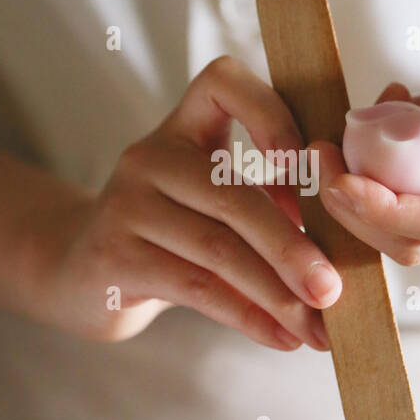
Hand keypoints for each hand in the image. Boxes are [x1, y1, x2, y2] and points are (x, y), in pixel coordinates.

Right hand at [37, 56, 341, 344]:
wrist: (78, 273)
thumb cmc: (166, 236)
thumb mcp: (206, 202)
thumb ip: (262, 207)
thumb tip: (340, 251)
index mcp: (182, 128)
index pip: (223, 83)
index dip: (273, 117)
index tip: (304, 170)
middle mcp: (149, 157)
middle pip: (234, 196)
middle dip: (293, 247)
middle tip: (332, 289)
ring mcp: (125, 206)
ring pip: (217, 249)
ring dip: (275, 293)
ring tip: (315, 326)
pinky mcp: (113, 256)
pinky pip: (195, 287)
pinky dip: (246, 316)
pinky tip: (278, 336)